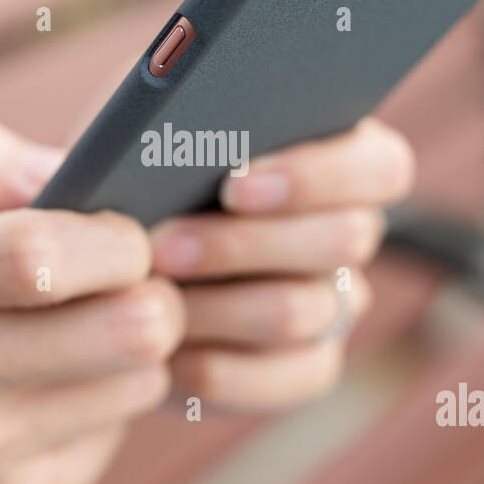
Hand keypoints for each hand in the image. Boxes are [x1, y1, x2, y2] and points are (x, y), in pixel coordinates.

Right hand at [0, 119, 183, 483]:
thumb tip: (65, 174)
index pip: (40, 255)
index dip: (113, 237)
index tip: (119, 232)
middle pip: (129, 329)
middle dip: (151, 290)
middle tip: (126, 278)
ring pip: (141, 382)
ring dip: (134, 348)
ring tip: (83, 328)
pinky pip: (116, 434)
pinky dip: (104, 401)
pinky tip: (53, 384)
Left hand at [149, 118, 412, 411]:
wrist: (103, 262)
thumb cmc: (132, 173)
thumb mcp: (148, 126)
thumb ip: (179, 103)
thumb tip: (178, 116)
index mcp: (337, 156)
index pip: (381, 166)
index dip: (318, 176)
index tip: (235, 186)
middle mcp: (347, 232)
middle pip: (346, 240)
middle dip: (244, 244)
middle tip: (164, 247)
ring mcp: (333, 304)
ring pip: (307, 311)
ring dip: (220, 305)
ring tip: (152, 295)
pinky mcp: (305, 368)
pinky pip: (290, 379)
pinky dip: (222, 371)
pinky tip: (168, 354)